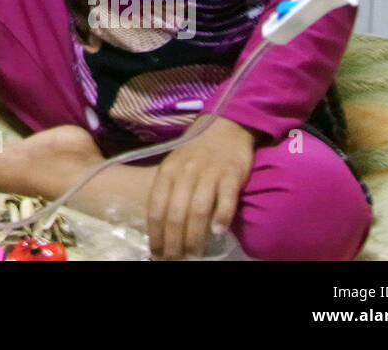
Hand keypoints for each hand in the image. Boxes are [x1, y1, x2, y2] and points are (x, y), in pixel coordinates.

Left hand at [146, 115, 254, 258]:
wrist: (226, 127)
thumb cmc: (197, 152)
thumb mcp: (175, 165)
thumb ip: (168, 190)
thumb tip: (161, 227)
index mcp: (167, 171)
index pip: (156, 207)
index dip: (155, 233)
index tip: (156, 252)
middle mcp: (185, 172)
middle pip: (176, 213)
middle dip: (173, 241)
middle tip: (174, 259)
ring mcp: (209, 173)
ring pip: (198, 209)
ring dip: (195, 236)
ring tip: (193, 255)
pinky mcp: (232, 174)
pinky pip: (225, 198)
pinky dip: (221, 217)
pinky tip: (217, 232)